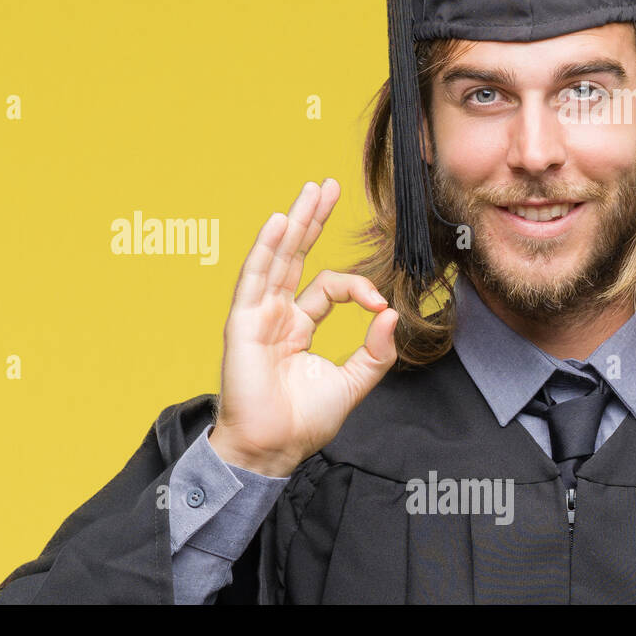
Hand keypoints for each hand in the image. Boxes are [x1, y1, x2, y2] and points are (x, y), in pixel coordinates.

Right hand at [209, 179, 398, 477]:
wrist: (273, 448)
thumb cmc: (303, 422)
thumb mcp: (352, 382)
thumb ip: (374, 350)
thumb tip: (391, 315)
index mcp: (298, 327)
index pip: (329, 288)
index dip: (358, 289)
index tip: (381, 305)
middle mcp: (276, 314)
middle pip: (295, 256)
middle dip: (312, 220)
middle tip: (327, 186)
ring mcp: (258, 315)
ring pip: (277, 258)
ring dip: (295, 222)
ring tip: (311, 190)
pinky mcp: (243, 323)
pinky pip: (255, 278)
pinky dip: (266, 249)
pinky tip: (281, 222)